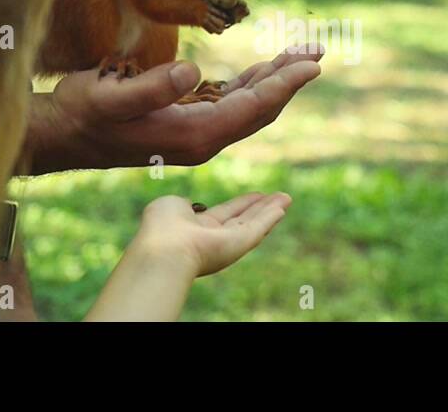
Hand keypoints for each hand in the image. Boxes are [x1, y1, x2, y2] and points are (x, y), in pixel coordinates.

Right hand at [24, 45, 322, 173]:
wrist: (62, 134)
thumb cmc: (83, 113)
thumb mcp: (110, 96)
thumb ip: (152, 87)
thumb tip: (193, 71)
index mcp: (193, 134)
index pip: (253, 106)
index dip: (285, 82)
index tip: (313, 62)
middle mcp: (203, 139)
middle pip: (261, 108)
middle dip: (290, 78)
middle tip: (318, 49)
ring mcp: (197, 134)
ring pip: (249, 106)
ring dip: (275, 79)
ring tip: (301, 54)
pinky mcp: (188, 125)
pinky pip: (232, 105)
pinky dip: (252, 85)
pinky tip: (264, 70)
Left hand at [131, 192, 291, 276]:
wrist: (164, 250)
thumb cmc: (160, 227)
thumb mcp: (169, 205)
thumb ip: (183, 204)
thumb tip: (191, 206)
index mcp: (195, 227)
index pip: (223, 214)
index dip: (240, 204)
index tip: (255, 195)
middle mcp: (213, 237)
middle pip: (243, 219)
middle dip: (261, 207)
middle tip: (279, 196)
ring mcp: (227, 242)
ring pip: (253, 224)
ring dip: (271, 211)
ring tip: (286, 198)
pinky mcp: (238, 244)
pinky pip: (257, 229)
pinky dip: (270, 218)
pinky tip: (281, 208)